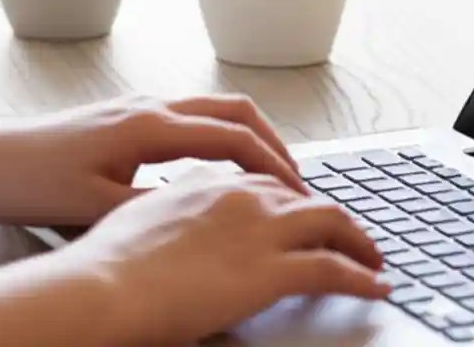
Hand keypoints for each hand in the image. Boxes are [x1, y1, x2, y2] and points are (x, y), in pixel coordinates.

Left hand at [0, 94, 306, 224]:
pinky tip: (222, 170)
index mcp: (149, 126)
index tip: (297, 192)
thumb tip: (207, 217)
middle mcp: (152, 107)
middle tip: (297, 181)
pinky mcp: (131, 116)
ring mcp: (142, 106)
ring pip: (218, 110)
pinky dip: (224, 137)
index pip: (234, 138)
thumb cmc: (30, 181)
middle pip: (237, 111)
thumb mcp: (96, 208)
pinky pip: (195, 117)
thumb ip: (156, 209)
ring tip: (271, 175)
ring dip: (252, 137)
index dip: (272, 165)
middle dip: (276, 144)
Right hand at [69, 171, 388, 345]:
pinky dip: (363, 278)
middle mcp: (241, 196)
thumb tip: (169, 234)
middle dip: (332, 217)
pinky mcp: (274, 269)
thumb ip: (163, 218)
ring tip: (371, 259)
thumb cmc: (100, 270)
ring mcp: (261, 229)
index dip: (291, 201)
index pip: (266, 183)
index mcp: (206, 184)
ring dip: (358, 242)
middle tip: (348, 236)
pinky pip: (335, 270)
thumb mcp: (131, 224)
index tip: (302, 215)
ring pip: (332, 223)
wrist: (97, 291)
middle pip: (305, 198)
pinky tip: (377, 288)